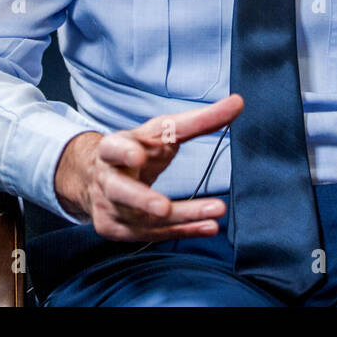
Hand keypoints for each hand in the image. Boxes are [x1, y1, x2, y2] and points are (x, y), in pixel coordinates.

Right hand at [54, 93, 243, 241]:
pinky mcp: (118, 230)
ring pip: (144, 219)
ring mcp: (110, 208)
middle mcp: (108, 180)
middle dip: (142, 200)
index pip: (114, 148)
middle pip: (121, 191)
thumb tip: (238, 102)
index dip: (124, 153)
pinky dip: (183, 231)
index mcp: (112, 149)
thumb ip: (198, 120)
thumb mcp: (162, 131)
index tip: (138, 157)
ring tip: (215, 210)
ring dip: (182, 217)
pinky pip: (153, 235)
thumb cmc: (138, 148)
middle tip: (162, 207)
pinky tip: (209, 227)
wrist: (98, 178)